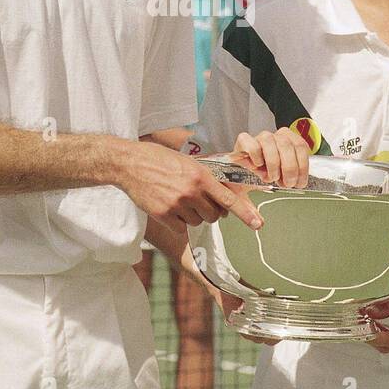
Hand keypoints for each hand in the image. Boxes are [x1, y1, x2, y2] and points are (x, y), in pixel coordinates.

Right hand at [117, 141, 263, 235]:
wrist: (130, 163)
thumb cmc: (159, 160)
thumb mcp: (188, 163)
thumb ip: (205, 179)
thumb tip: (222, 196)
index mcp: (200, 176)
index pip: (228, 199)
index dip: (245, 213)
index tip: (258, 224)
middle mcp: (191, 192)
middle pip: (213, 215)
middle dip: (210, 212)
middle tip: (199, 202)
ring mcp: (177, 205)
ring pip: (197, 222)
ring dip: (192, 216)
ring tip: (178, 200)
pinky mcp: (163, 215)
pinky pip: (181, 228)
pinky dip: (177, 222)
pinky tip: (168, 208)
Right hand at [230, 128, 309, 186]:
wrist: (243, 177)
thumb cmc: (265, 175)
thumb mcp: (284, 176)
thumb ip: (293, 175)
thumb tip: (300, 183)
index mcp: (289, 140)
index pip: (300, 146)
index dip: (302, 166)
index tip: (299, 182)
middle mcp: (276, 136)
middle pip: (287, 145)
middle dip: (289, 168)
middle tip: (287, 183)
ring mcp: (260, 137)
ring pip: (270, 143)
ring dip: (273, 164)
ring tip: (272, 177)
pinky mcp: (244, 141)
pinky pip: (253, 146)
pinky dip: (257, 158)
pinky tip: (257, 166)